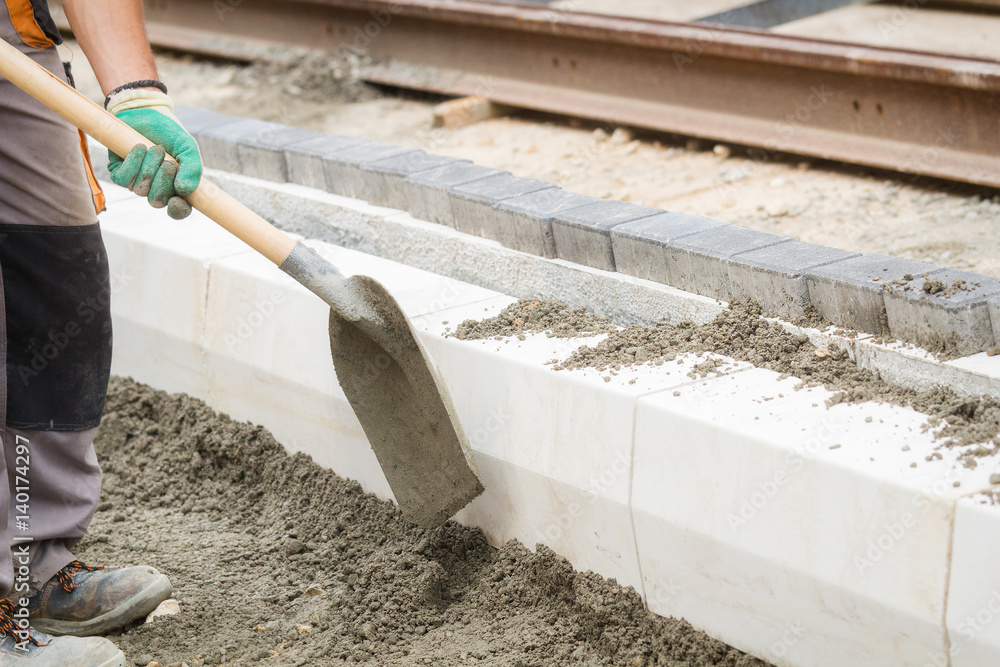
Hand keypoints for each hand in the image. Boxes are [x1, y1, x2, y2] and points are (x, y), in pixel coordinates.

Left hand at [106, 88, 201, 218]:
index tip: (177, 199)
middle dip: (163, 180)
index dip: (177, 210)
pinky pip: (124, 179)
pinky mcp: (120, 173)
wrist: (147, 113)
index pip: (178, 210)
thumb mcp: (187, 148)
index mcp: (177, 188)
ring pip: (140, 188)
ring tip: (155, 148)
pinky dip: (133, 162)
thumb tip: (184, 191)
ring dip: (150, 166)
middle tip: (168, 161)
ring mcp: (137, 183)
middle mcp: (156, 189)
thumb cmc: (170, 134)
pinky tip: (139, 148)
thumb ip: (192, 169)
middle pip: (157, 200)